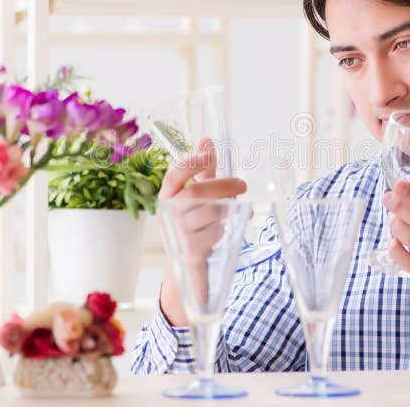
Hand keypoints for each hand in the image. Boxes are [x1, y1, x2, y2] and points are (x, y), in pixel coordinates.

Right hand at [158, 139, 246, 326]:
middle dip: (223, 185)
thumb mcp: (197, 198)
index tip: (207, 155)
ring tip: (240, 210)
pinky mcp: (190, 252)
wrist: (185, 270)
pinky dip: (225, 228)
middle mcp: (168, 214)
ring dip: (228, 208)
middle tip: (242, 184)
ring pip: (210, 212)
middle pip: (196, 192)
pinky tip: (225, 231)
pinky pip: (215, 232)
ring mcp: (178, 234)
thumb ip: (202, 171)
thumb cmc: (194, 226)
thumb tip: (206, 140)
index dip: (190, 164)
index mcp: (167, 197)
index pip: (174, 176)